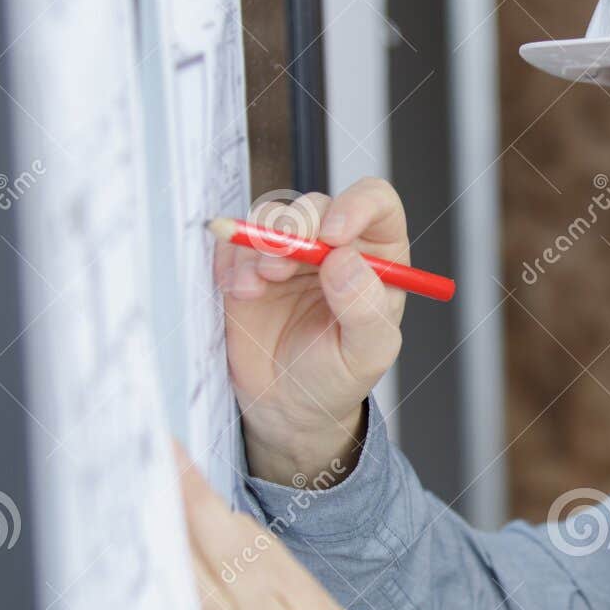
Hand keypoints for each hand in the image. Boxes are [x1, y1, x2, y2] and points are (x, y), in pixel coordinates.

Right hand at [219, 177, 407, 485]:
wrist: (287, 406)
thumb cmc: (336, 377)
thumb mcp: (366, 354)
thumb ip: (365, 309)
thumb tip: (345, 260)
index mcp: (378, 257)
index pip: (376, 203)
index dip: (355, 206)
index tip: (333, 235)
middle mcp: (335, 246)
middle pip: (316, 204)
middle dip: (295, 229)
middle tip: (279, 267)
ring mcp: (290, 252)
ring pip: (272, 216)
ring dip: (259, 245)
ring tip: (257, 288)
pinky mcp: (249, 263)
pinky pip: (235, 240)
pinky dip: (231, 260)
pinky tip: (240, 293)